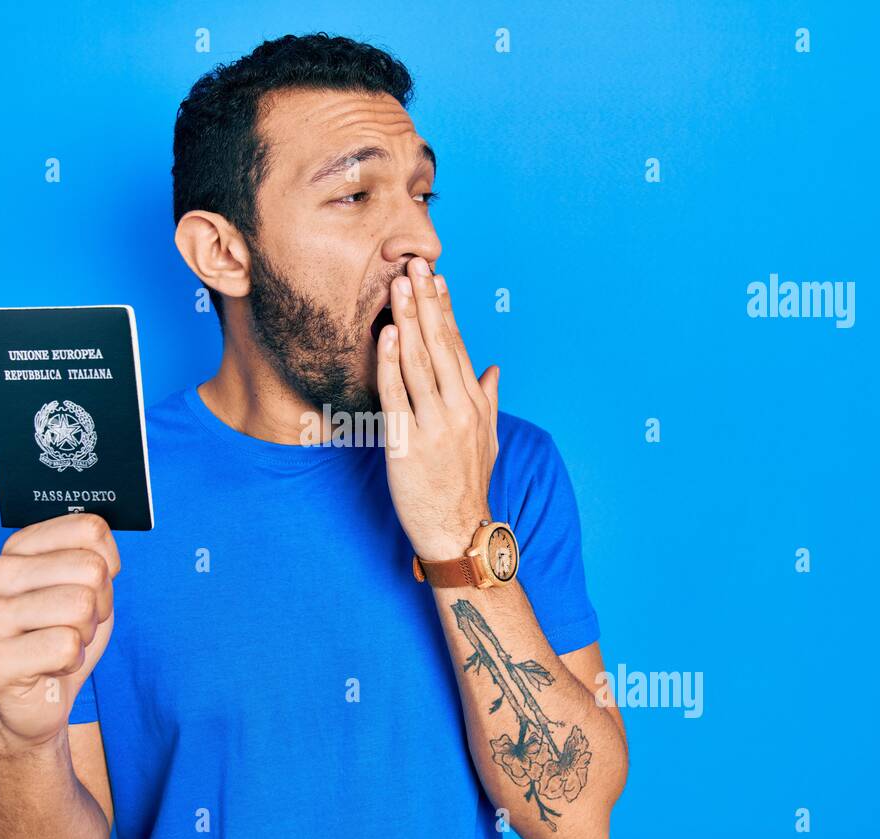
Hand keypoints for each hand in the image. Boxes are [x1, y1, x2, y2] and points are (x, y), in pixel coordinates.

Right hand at [0, 512, 120, 752]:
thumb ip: (93, 553)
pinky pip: (65, 646)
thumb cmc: (64, 635)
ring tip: (61, 644)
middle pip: (91, 569)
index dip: (107, 566)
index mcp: (16, 548)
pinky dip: (71, 662)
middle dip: (99, 605)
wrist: (39, 699)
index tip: (88, 587)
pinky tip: (49, 667)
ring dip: (84, 634)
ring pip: (80, 606)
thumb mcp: (89, 586)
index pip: (89, 530)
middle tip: (76, 625)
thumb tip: (99, 532)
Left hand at [377, 256, 499, 561]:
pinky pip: (397, 395)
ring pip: (419, 362)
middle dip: (425, 302)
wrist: (458, 532)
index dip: (445, 311)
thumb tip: (493, 369)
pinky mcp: (409, 443)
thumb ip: (488, 401)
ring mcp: (435, 425)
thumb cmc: (467, 486)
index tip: (436, 279)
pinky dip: (390, 363)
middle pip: (439, 345)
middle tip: (413, 265)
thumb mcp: (487, 440)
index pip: (457, 346)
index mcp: (475, 404)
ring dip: (408, 321)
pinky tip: (386, 336)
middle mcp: (459, 409)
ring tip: (398, 286)